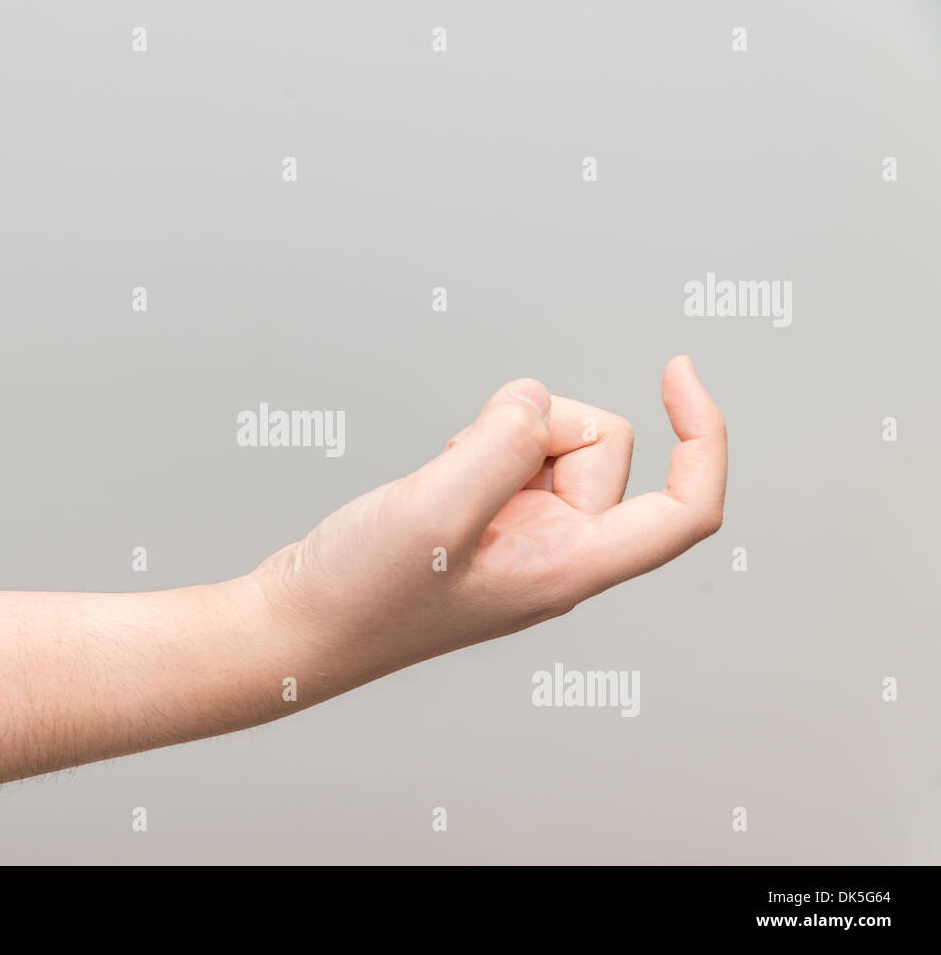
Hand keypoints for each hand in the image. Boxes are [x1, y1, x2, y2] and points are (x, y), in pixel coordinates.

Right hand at [250, 356, 726, 689]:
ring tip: (445, 474)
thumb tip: (536, 403)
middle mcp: (556, 554)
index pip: (684, 510)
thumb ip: (502, 446)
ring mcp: (519, 538)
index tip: (676, 372)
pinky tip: (436, 476)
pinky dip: (475, 444)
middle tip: (474, 454)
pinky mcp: (483, 522)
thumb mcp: (435, 514)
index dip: (702, 436)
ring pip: (551, 444)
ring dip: (502, 434)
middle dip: (543, 425)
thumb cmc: (360, 598)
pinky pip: (506, 453)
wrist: (295, 626)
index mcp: (569, 568)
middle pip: (603, 450)